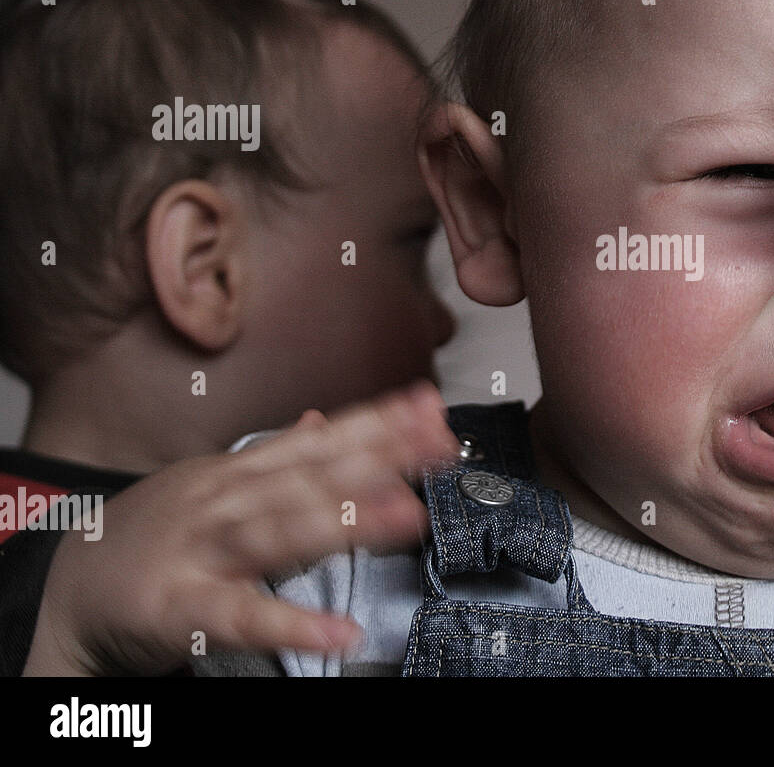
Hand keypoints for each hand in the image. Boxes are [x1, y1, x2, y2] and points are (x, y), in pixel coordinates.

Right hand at [23, 381, 456, 675]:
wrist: (70, 589)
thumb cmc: (160, 536)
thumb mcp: (217, 483)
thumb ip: (278, 457)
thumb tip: (325, 420)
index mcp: (240, 472)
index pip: (320, 440)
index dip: (377, 422)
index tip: (431, 407)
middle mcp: (225, 500)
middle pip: (310, 476)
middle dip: (379, 457)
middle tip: (439, 445)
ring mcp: (202, 551)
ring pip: (280, 531)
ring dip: (346, 520)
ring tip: (407, 514)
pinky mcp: (181, 609)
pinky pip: (242, 617)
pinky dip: (290, 625)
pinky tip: (338, 631)